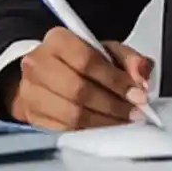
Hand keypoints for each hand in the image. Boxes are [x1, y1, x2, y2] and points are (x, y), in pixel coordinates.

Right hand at [3, 27, 154, 130]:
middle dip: (112, 104)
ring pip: (71, 113)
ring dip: (103, 120)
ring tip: (123, 121)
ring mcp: (30, 91)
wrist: (46, 74)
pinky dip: (89, 130)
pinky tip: (106, 127)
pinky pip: (64, 129)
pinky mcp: (32, 115)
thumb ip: (129, 59)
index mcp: (58, 40)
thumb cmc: (79, 60)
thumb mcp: (108, 50)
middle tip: (133, 111)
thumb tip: (141, 75)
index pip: (87, 61)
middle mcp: (38, 64)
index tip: (137, 93)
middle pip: (78, 90)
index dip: (115, 80)